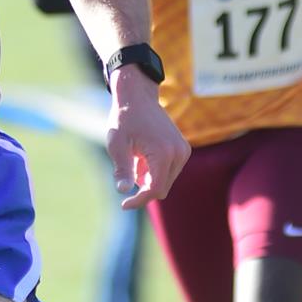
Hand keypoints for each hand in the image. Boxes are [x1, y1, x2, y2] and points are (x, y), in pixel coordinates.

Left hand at [105, 67, 189, 208]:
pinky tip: (142, 155)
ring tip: (135, 158)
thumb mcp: (117, 145)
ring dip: (148, 178)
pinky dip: (155, 171)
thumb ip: (122, 169)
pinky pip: (169, 171)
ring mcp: (183, 151)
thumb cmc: (124, 120)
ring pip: (166, 181)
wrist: (137, 97)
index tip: (124, 204)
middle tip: (125, 175)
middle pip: (162, 188)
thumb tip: (123, 191)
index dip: (139, 200)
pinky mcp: (183, 149)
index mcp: (164, 153)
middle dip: (143, 188)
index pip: (155, 189)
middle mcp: (179, 153)